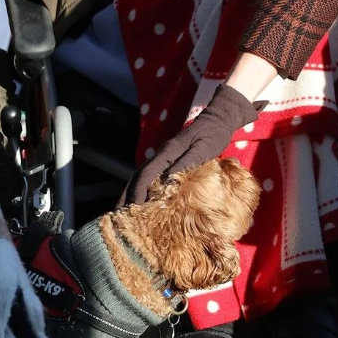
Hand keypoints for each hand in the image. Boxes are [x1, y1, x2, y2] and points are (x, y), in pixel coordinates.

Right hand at [125, 84, 261, 203]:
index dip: (137, 192)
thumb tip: (167, 180)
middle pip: (138, 177)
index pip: (146, 174)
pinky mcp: (169, 162)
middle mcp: (161, 156)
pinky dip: (143, 191)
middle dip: (127, 196)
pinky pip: (151, 178)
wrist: (219, 120)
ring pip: (142, 178)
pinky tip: (143, 203)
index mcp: (167, 153)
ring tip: (125, 214)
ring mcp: (163, 158)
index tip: (132, 209)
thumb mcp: (203, 149)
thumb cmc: (213, 134)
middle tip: (118, 217)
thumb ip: (186, 162)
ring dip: (131, 194)